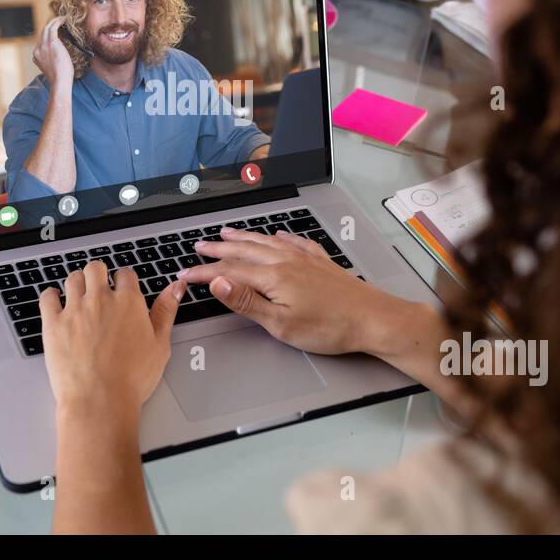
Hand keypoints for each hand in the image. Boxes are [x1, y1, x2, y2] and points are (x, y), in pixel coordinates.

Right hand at [33, 15, 75, 89]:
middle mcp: (37, 49)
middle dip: (50, 25)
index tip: (57, 31)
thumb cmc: (61, 79)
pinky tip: (64, 19)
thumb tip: (60, 57)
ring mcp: (42, 45)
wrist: (60, 81)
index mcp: (36, 56)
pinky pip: (53, 27)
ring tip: (63, 18)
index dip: (49, 35)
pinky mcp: (51, 42)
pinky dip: (58, 21)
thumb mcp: (53, 69)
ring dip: (54, 21)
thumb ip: (52, 61)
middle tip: (59, 21)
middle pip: (43, 33)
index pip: (41, 42)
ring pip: (46, 28)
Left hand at [39, 260, 184, 418]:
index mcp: (128, 302)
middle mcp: (100, 300)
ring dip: (77, 282)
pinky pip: (48, 297)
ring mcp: (74, 310)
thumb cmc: (131, 379)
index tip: (122, 287)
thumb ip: (166, 311)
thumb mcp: (160, 345)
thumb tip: (176, 288)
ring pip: (72, 279)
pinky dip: (51, 296)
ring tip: (79, 293)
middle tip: (99, 285)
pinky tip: (56, 301)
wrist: (100, 400)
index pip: (125, 274)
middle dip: (98, 274)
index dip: (124, 279)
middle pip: (95, 268)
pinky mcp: (53, 324)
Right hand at [179, 228, 397, 354]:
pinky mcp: (320, 262)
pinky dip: (279, 237)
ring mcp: (305, 259)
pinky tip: (277, 235)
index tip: (186, 274)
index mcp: (273, 277)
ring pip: (266, 242)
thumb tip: (217, 282)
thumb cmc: (330, 327)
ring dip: (243, 237)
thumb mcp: (280, 323)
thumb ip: (246, 301)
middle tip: (199, 246)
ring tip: (227, 233)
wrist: (372, 319)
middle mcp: (286, 261)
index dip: (204, 273)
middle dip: (218, 248)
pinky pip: (294, 242)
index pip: (228, 271)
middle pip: (244, 250)